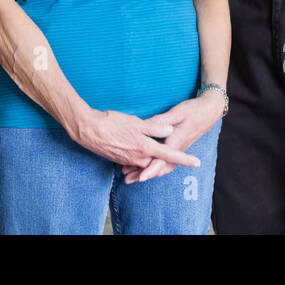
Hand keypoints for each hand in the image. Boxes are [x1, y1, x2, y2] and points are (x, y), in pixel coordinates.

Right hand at [71, 109, 202, 171]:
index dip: (185, 158)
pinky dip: (142, 161)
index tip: (197, 162)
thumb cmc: (111, 122)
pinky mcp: (120, 159)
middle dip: (168, 159)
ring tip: (162, 155)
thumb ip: (154, 127)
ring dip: (154, 160)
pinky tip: (142, 154)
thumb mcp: (136, 122)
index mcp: (145, 147)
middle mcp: (138, 158)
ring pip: (147, 162)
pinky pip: (136, 163)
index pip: (170, 154)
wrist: (87, 130)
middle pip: (159, 161)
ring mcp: (128, 160)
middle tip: (181, 156)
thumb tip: (170, 129)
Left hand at [120, 92, 223, 183]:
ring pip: (163, 166)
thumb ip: (161, 121)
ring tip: (132, 176)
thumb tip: (146, 127)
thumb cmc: (193, 110)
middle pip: (160, 167)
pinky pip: (166, 161)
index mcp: (176, 141)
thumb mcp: (177, 113)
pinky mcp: (178, 146)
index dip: (151, 168)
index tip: (141, 177)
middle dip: (144, 174)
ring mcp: (178, 149)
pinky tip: (145, 167)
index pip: (162, 159)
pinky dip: (155, 167)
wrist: (209, 111)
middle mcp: (177, 148)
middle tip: (128, 180)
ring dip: (148, 172)